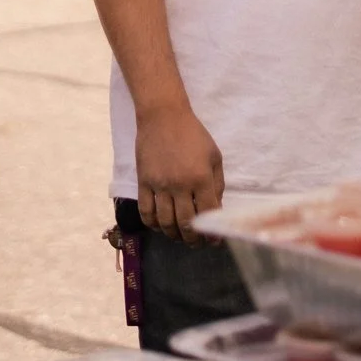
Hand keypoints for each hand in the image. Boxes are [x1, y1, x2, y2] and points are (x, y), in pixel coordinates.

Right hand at [135, 102, 224, 245]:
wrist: (163, 117)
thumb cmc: (193, 135)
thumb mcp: (214, 156)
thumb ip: (217, 183)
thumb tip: (215, 208)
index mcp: (201, 178)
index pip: (207, 213)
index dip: (211, 233)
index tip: (213, 242)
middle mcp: (180, 185)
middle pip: (185, 223)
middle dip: (192, 239)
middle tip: (196, 244)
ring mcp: (159, 185)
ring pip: (165, 222)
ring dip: (173, 235)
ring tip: (179, 237)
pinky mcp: (144, 182)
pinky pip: (146, 211)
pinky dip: (153, 224)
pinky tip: (160, 226)